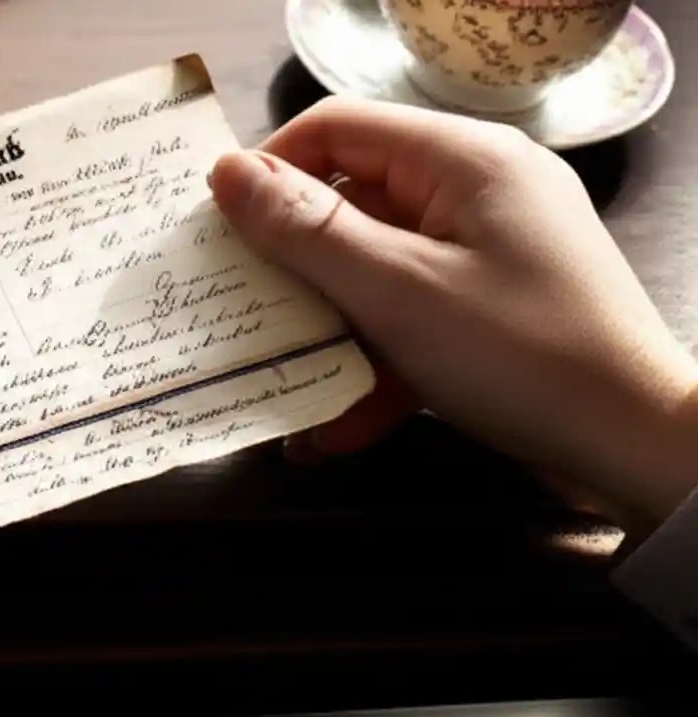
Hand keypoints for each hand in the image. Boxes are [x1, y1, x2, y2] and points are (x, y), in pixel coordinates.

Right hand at [209, 97, 697, 534]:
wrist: (636, 447)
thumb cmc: (519, 356)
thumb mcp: (397, 291)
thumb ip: (307, 231)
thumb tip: (226, 171)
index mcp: (461, 160)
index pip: (339, 129)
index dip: (270, 170)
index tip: (220, 231)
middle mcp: (475, 192)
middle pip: (353, 204)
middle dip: (295, 268)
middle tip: (240, 312)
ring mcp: (486, 252)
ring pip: (375, 272)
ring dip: (330, 331)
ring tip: (284, 382)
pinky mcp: (490, 306)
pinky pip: (411, 316)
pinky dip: (374, 363)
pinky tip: (335, 426)